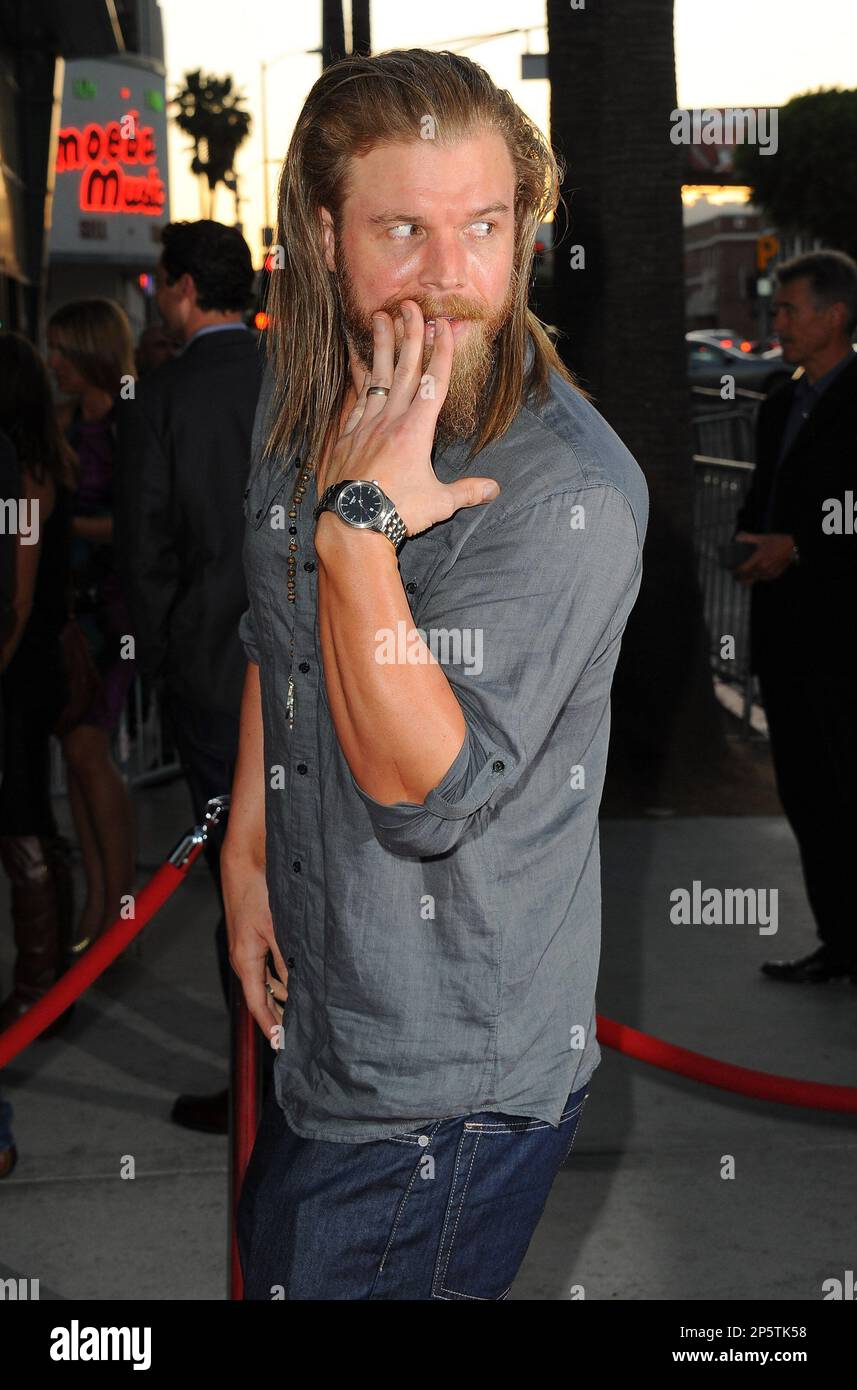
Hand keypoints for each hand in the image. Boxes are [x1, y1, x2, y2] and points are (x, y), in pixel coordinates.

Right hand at [223, 856, 289, 1049]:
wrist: (244, 859)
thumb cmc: (256, 890)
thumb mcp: (276, 928)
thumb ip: (286, 960)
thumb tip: (298, 988)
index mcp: (245, 961)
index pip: (258, 1005)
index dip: (271, 1027)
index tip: (283, 1046)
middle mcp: (244, 958)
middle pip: (263, 996)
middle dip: (280, 1015)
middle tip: (300, 1034)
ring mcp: (249, 947)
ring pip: (268, 980)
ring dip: (284, 994)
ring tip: (306, 1010)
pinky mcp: (256, 934)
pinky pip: (269, 964)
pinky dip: (283, 975)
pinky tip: (300, 978)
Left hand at [315, 300, 499, 537]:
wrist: (353, 524)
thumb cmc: (399, 513)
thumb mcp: (439, 503)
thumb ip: (466, 491)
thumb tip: (493, 489)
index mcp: (416, 430)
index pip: (434, 382)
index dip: (441, 352)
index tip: (443, 326)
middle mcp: (391, 420)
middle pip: (404, 369)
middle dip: (411, 335)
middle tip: (411, 306)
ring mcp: (366, 426)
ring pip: (376, 378)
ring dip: (381, 347)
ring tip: (380, 319)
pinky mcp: (346, 437)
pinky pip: (354, 400)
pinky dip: (358, 380)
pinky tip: (359, 367)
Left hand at [733, 531, 795, 584]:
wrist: (792, 546)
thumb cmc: (777, 541)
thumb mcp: (761, 538)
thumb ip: (748, 538)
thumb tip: (737, 538)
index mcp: (758, 558)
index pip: (743, 570)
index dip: (735, 572)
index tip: (732, 571)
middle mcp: (763, 568)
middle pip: (746, 578)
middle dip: (739, 578)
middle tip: (735, 575)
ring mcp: (769, 573)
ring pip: (754, 580)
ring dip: (748, 579)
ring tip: (743, 575)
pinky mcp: (774, 575)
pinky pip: (762, 579)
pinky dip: (757, 577)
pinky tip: (755, 574)